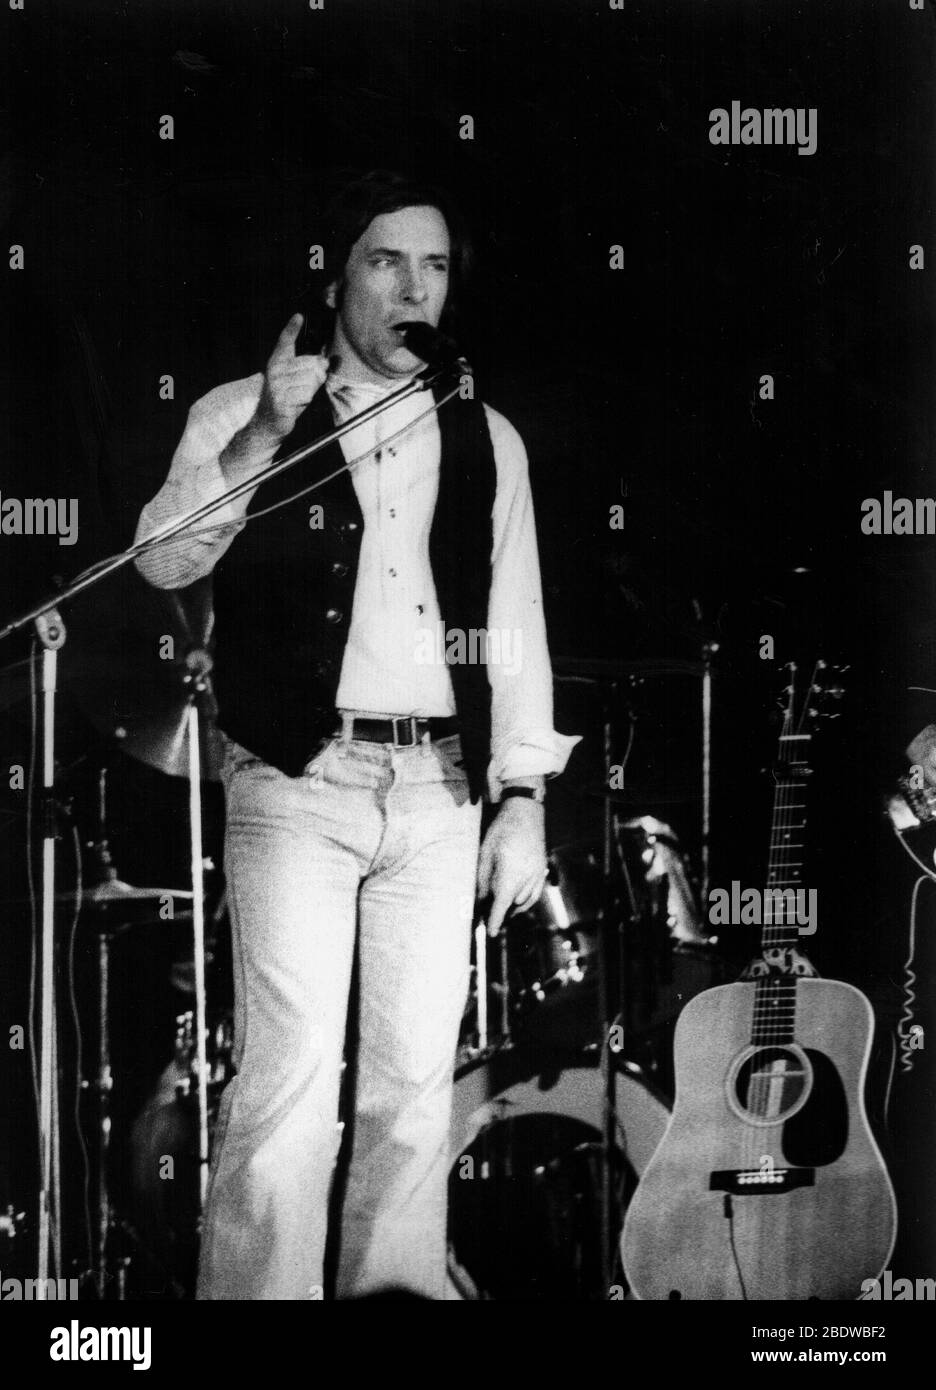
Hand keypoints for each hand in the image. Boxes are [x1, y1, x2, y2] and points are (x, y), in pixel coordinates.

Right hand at [253, 313, 330, 443]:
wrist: (267, 423)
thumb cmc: (285, 400)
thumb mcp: (295, 381)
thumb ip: (308, 369)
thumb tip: (325, 362)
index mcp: (277, 363)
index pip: (285, 342)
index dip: (291, 328)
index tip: (299, 316)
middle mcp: (275, 371)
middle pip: (311, 365)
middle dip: (316, 378)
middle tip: (303, 389)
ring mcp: (276, 385)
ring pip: (311, 381)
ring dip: (310, 392)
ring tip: (297, 398)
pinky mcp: (281, 400)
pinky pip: (306, 395)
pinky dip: (305, 402)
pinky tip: (295, 405)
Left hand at [477, 797, 546, 934]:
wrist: (525, 812)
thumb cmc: (502, 830)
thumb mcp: (485, 853)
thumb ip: (483, 879)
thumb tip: (480, 899)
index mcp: (511, 874)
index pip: (502, 905)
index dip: (495, 920)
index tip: (491, 933)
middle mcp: (527, 877)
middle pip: (512, 904)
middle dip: (500, 910)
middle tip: (485, 912)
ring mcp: (538, 874)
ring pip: (524, 901)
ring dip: (512, 907)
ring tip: (499, 908)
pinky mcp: (542, 870)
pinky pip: (535, 893)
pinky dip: (525, 901)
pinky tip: (516, 901)